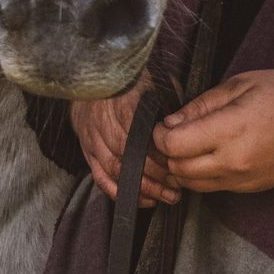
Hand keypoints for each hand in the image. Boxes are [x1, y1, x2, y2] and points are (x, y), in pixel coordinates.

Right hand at [70, 75, 179, 205]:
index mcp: (122, 101)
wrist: (89, 74)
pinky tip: (142, 199)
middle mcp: (104, 121)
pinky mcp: (86, 150)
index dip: (158, 153)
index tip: (177, 163)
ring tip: (165, 197)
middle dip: (155, 175)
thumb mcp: (152, 80)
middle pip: (128, 155)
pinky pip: (100, 178)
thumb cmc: (128, 79)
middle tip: (177, 187)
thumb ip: (169, 100)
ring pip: (115, 170)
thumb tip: (187, 123)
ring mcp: (92, 138)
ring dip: (141, 188)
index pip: (140, 133)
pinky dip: (120, 192)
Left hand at [153, 69, 273, 193]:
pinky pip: (211, 188)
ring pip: (191, 184)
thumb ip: (202, 104)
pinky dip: (200, 175)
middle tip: (172, 134)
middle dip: (167, 153)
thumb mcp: (242, 84)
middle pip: (177, 169)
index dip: (160, 135)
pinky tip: (207, 156)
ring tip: (188, 146)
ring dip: (182, 167)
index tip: (164, 124)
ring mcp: (240, 179)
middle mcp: (232, 161)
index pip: (173, 145)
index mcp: (230, 130)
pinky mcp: (248, 189)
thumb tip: (171, 121)